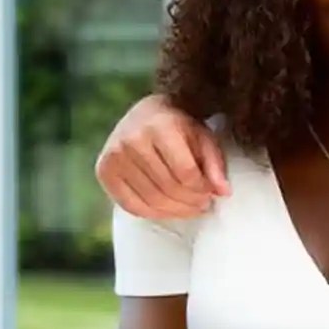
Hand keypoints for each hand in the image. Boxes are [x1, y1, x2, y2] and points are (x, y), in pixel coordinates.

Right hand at [95, 95, 229, 218]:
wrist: (144, 115)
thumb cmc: (179, 127)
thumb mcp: (202, 137)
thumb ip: (214, 163)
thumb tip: (224, 192)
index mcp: (160, 127)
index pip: (185, 172)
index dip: (202, 188)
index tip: (211, 193)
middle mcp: (132, 140)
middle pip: (168, 187)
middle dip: (191, 202)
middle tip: (204, 205)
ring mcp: (114, 156)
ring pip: (151, 199)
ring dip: (176, 211)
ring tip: (191, 209)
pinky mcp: (104, 171)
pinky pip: (131, 205)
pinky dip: (153, 213)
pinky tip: (169, 210)